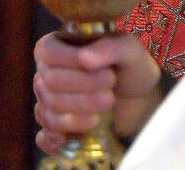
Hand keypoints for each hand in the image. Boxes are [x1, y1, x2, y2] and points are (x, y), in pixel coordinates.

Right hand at [33, 30, 160, 153]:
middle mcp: (48, 70)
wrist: (139, 96)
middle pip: (50, 84)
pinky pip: (45, 135)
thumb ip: (110, 47)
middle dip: (83, 88)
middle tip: (111, 87)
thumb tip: (85, 58)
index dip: (71, 61)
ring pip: (50, 111)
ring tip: (107, 104)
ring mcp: (50, 99)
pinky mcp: (58, 125)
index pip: (48, 52)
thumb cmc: (131, 65)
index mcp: (60, 44)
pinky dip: (52, 140)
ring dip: (79, 112)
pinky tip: (64, 140)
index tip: (103, 69)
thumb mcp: (129, 49)